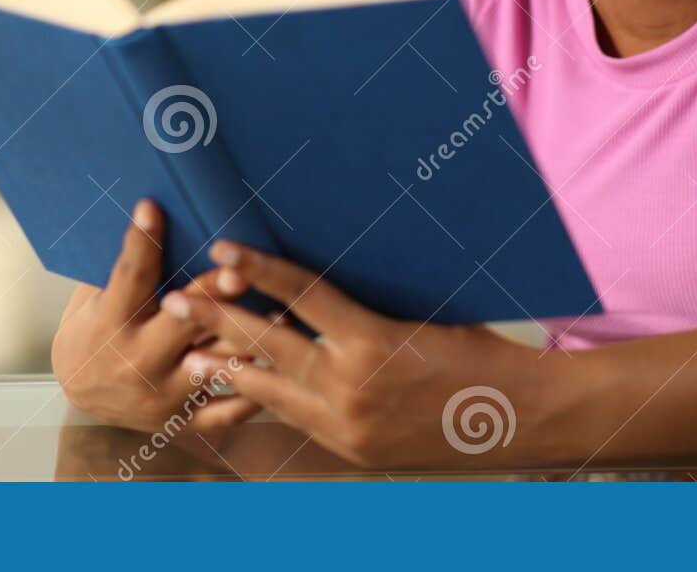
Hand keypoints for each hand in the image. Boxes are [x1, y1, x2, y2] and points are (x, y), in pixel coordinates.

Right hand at [51, 200, 260, 434]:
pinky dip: (256, 390)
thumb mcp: (94, 296)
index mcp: (110, 324)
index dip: (141, 242)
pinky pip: (227, 412)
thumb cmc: (92, 328)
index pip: (129, 278)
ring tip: (283, 314)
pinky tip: (280, 364)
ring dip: (248, 340)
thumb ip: (125, 268)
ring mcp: (161, 396)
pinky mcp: (180, 420)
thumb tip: (154, 211)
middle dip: (214, 296)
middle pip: (182, 324)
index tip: (152, 208)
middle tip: (241, 271)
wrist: (78, 392)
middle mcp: (136, 362)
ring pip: (214, 366)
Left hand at [161, 241, 549, 468]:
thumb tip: (315, 288)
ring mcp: (347, 423)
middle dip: (219, 320)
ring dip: (229, 369)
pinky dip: (267, 402)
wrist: (519, 415)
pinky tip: (242, 394)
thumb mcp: (419, 315)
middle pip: (270, 344)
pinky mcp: (353, 447)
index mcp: (371, 340)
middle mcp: (350, 385)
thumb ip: (362, 309)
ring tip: (191, 355)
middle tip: (177, 300)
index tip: (222, 247)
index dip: (258, 268)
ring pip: (273, 390)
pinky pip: (297, 420)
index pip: (300, 294)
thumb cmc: (480, 351)